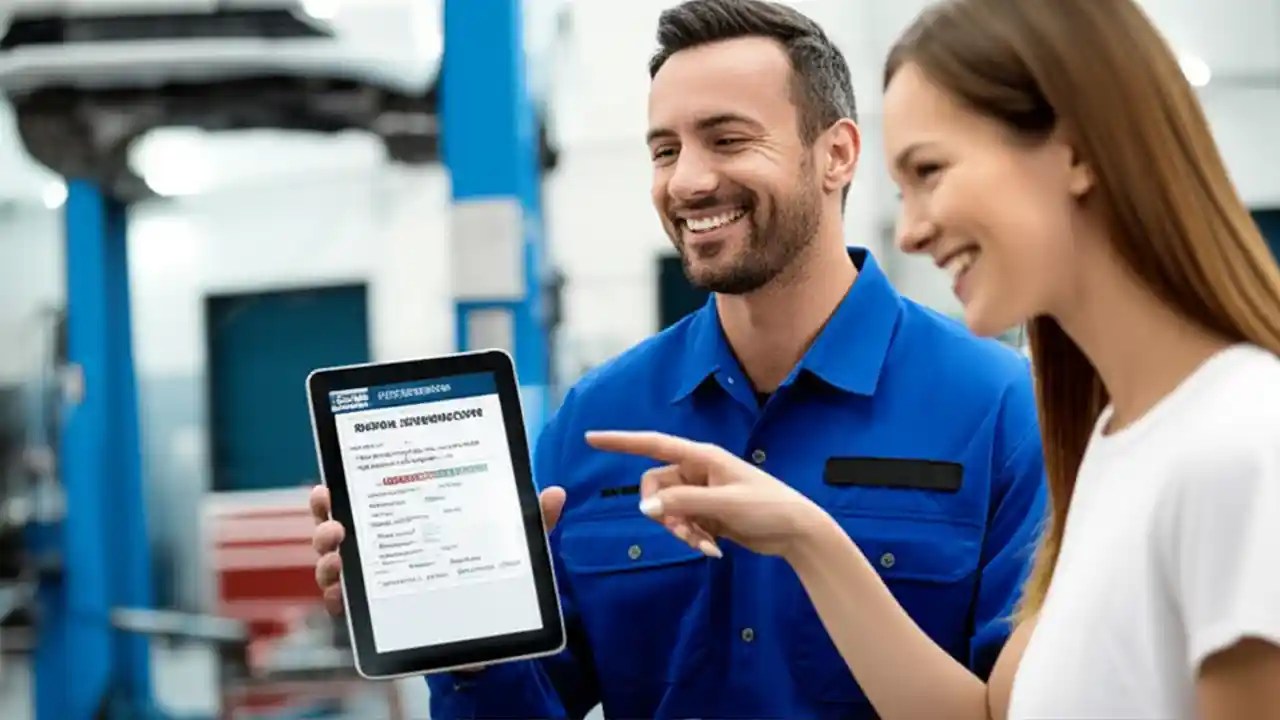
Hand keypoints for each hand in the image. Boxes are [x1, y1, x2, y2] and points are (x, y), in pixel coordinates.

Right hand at [309, 484, 568, 617]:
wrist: (492, 632)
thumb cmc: (492, 574)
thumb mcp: (511, 544)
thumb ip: (531, 521)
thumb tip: (555, 493)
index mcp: (406, 520)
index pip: (365, 498)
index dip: (339, 490)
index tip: (329, 484)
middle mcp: (383, 549)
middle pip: (338, 528)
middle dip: (325, 521)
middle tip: (335, 522)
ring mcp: (376, 583)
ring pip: (334, 567)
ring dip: (326, 561)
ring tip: (338, 557)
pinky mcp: (378, 617)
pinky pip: (347, 609)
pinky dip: (337, 600)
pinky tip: (342, 594)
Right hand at [585, 430, 824, 558]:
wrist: (796, 532)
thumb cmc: (767, 506)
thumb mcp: (723, 504)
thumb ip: (682, 503)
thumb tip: (645, 507)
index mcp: (701, 456)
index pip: (652, 444)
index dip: (621, 441)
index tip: (592, 438)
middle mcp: (697, 471)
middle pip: (655, 488)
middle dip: (663, 513)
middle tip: (683, 530)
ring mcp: (700, 493)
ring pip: (667, 510)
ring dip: (680, 531)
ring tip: (707, 544)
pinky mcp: (706, 514)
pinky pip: (682, 525)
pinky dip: (693, 538)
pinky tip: (714, 550)